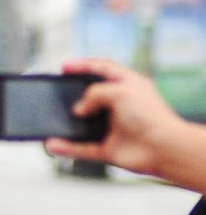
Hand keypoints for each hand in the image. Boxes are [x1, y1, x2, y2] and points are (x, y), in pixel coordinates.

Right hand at [45, 58, 186, 176]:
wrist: (162, 148)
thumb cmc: (150, 115)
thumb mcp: (120, 92)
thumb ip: (95, 94)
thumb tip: (78, 109)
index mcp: (128, 85)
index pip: (103, 69)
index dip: (84, 65)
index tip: (65, 67)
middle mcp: (121, 105)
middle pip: (92, 96)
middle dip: (74, 94)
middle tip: (58, 91)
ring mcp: (114, 127)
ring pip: (85, 124)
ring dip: (68, 123)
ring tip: (53, 118)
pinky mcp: (109, 149)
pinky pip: (82, 148)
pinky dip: (67, 147)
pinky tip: (53, 144)